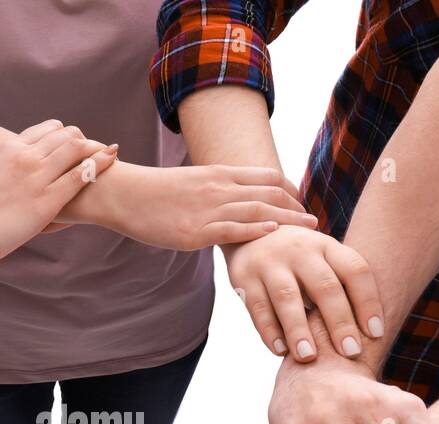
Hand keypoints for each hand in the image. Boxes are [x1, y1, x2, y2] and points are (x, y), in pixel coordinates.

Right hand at [0, 120, 118, 269]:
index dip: (69, 136)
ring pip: (76, 148)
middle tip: (98, 153)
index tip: (77, 148)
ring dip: (96, 150)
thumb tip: (22, 177)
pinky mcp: (46, 201)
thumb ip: (11, 171)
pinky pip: (80, 174)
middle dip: (86, 142)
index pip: (50, 129)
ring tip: (109, 156)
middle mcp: (24, 156)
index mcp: (10, 148)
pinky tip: (112, 160)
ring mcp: (35, 177)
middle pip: (67, 135)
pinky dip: (99, 164)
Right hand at [90, 163, 315, 250]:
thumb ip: (215, 189)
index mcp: (218, 173)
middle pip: (269, 193)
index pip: (265, 176)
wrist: (124, 194)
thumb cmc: (154, 192)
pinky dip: (256, 231)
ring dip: (287, 219)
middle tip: (313, 220)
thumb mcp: (192, 182)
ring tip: (309, 229)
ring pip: (258, 211)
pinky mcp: (195, 232)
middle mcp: (218, 188)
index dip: (289, 188)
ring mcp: (208, 209)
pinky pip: (232, 230)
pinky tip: (274, 234)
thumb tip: (232, 200)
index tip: (301, 201)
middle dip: (295, 205)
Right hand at [224, 226, 383, 362]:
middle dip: (339, 322)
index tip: (376, 334)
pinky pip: (257, 308)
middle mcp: (300, 251)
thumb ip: (342, 284)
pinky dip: (269, 331)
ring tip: (309, 357)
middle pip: (324, 286)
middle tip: (350, 352)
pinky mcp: (243, 276)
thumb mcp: (321, 257)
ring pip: (287, 298)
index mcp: (327, 246)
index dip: (368, 302)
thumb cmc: (298, 257)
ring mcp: (270, 262)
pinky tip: (280, 351)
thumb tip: (373, 332)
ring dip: (299, 330)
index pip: (355, 271)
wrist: (248, 228)